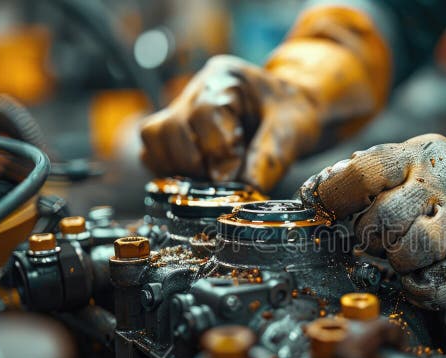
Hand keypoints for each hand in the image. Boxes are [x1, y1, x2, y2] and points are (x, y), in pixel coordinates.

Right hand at [140, 55, 319, 190]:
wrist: (291, 111)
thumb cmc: (292, 115)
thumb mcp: (292, 132)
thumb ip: (270, 158)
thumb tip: (247, 191)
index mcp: (224, 79)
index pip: (203, 114)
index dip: (217, 150)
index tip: (234, 173)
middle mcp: (194, 91)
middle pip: (167, 127)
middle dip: (196, 162)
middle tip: (224, 178)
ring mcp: (179, 111)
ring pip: (153, 139)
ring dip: (179, 169)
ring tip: (211, 180)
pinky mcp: (174, 135)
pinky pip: (153, 154)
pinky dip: (171, 173)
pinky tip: (201, 181)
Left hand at [300, 134, 445, 309]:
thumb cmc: (427, 186)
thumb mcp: (394, 167)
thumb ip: (353, 180)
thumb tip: (309, 197)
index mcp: (410, 157)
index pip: (362, 174)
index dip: (332, 198)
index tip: (319, 210)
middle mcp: (438, 182)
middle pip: (386, 218)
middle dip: (370, 237)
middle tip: (374, 240)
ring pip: (417, 248)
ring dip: (401, 261)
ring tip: (402, 257)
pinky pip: (442, 282)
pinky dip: (424, 288)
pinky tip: (422, 277)